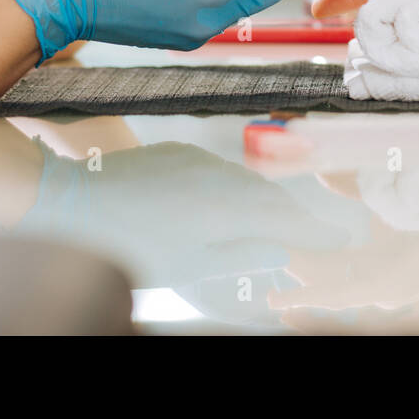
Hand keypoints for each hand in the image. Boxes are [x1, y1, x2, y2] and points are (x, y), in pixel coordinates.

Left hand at [16, 140, 348, 288]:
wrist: (74, 201)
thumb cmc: (129, 244)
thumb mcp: (188, 266)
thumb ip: (241, 256)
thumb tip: (280, 252)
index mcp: (229, 207)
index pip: (289, 218)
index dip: (319, 229)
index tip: (344, 238)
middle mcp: (221, 175)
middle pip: (274, 195)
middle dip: (300, 213)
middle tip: (323, 230)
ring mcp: (201, 159)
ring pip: (249, 179)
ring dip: (270, 199)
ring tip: (285, 219)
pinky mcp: (181, 152)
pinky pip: (224, 169)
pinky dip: (240, 186)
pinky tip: (239, 201)